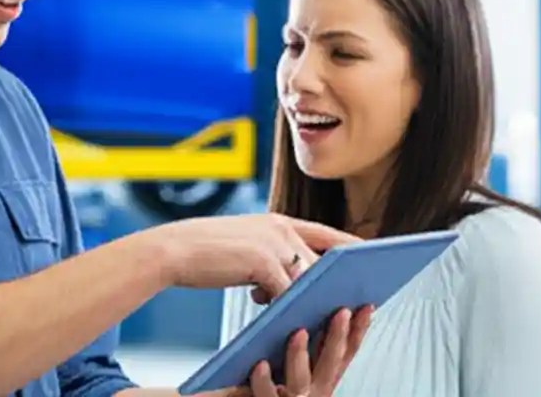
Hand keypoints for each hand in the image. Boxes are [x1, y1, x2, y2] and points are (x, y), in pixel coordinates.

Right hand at [150, 214, 360, 302]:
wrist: (174, 249)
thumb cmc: (206, 252)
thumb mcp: (245, 249)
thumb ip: (270, 260)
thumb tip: (290, 287)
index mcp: (277, 221)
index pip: (324, 234)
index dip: (348, 247)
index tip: (367, 259)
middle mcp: (280, 228)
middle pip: (322, 259)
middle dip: (336, 282)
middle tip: (351, 301)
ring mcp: (273, 243)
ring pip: (308, 278)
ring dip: (314, 299)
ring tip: (320, 317)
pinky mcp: (262, 262)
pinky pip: (287, 291)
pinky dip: (289, 307)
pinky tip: (283, 319)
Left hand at [248, 305, 373, 396]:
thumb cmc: (281, 390)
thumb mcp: (303, 371)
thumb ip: (310, 349)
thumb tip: (310, 312)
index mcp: (324, 380)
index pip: (346, 353)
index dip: (358, 331)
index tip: (367, 307)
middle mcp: (316, 391)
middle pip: (331, 362)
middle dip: (338, 337)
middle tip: (342, 312)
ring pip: (301, 378)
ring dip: (300, 354)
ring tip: (299, 332)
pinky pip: (267, 393)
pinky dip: (264, 380)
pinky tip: (261, 364)